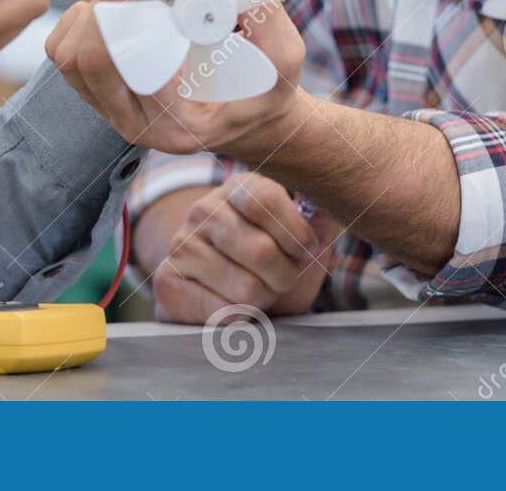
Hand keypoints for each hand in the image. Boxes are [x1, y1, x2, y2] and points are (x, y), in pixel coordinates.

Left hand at [46, 0, 306, 159]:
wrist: (249, 119)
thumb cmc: (264, 91)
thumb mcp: (281, 53)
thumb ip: (261, 1)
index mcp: (181, 122)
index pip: (131, 66)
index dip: (120, 10)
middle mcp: (137, 122)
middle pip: (85, 62)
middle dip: (99, 4)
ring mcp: (112, 109)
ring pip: (67, 56)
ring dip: (87, 11)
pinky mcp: (98, 91)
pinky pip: (65, 52)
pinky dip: (79, 19)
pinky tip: (111, 2)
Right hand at [138, 174, 339, 323]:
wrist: (222, 290)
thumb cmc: (269, 262)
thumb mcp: (303, 238)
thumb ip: (323, 220)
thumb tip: (339, 202)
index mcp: (239, 187)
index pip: (266, 198)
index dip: (295, 234)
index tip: (304, 251)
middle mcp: (204, 209)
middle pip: (261, 250)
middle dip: (284, 276)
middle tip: (280, 278)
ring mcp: (181, 244)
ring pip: (245, 289)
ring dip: (262, 301)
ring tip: (255, 291)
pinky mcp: (167, 281)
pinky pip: (219, 312)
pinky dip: (238, 319)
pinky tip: (233, 307)